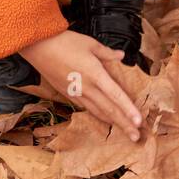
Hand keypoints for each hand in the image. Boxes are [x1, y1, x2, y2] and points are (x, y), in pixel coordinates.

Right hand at [19, 30, 142, 140]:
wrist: (39, 47)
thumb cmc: (64, 42)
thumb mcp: (90, 43)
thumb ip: (107, 53)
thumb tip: (121, 56)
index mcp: (95, 74)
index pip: (116, 95)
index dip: (129, 109)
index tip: (139, 122)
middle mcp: (87, 87)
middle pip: (109, 109)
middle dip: (124, 124)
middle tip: (137, 137)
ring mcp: (77, 93)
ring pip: (98, 112)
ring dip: (113, 122)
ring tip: (125, 131)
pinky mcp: (68, 94)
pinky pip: (87, 108)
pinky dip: (99, 115)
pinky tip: (106, 119)